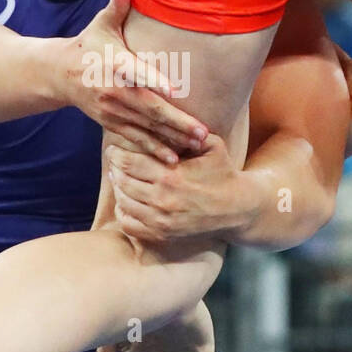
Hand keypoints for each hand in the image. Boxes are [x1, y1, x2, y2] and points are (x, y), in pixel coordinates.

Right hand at [58, 0, 207, 161]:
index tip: (176, 90)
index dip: (155, 81)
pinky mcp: (110, 124)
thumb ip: (116, 6)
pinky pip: (135, 140)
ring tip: (198, 146)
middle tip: (203, 132)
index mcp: (115, 65)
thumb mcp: (101, 25)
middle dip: (178, 122)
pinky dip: (154, 150)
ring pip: (145, 129)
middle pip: (149, 109)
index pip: (137, 73)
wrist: (60, 74)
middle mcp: (114, 92)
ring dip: (172, 139)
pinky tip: (173, 159)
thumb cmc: (90, 44)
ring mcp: (112, 112)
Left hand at [106, 135, 257, 244]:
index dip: (116, 154)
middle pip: (122, 181)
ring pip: (123, 202)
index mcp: (171, 175)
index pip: (128, 163)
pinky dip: (123, 211)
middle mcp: (162, 199)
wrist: (237, 208)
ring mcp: (160, 220)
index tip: (114, 149)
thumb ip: (186, 131)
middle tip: (114, 161)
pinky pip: (129, 224)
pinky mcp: (161, 234)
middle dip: (115, 169)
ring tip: (120, 178)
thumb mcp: (211, 145)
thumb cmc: (223, 172)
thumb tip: (161, 116)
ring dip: (118, 188)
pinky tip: (127, 201)